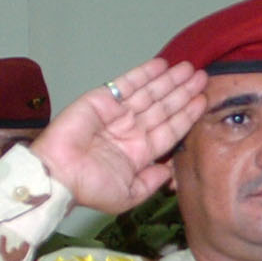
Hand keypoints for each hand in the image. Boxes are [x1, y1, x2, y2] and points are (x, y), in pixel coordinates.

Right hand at [31, 58, 208, 213]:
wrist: (59, 176)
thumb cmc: (88, 189)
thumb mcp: (129, 195)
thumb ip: (151, 182)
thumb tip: (170, 172)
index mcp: (138, 152)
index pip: (170, 130)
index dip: (186, 115)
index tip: (203, 101)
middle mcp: (130, 131)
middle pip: (164, 107)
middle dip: (183, 92)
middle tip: (203, 77)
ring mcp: (117, 114)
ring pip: (150, 93)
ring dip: (170, 81)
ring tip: (189, 69)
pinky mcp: (102, 100)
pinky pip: (127, 84)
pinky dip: (144, 73)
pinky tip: (162, 65)